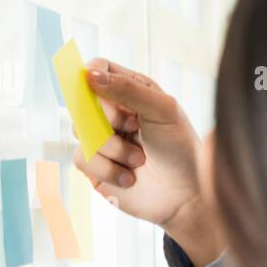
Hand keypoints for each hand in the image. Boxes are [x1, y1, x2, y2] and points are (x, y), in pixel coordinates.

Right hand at [73, 58, 223, 266]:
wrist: (186, 197)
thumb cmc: (181, 150)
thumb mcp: (163, 110)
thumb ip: (129, 89)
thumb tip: (90, 74)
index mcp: (131, 91)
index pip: (98, 69)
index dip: (92, 75)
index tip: (96, 83)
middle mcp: (113, 112)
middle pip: (82, 99)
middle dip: (109, 117)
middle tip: (135, 128)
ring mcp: (101, 138)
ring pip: (80, 130)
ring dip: (112, 146)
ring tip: (140, 159)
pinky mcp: (95, 165)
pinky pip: (82, 158)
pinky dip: (108, 169)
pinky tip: (130, 177)